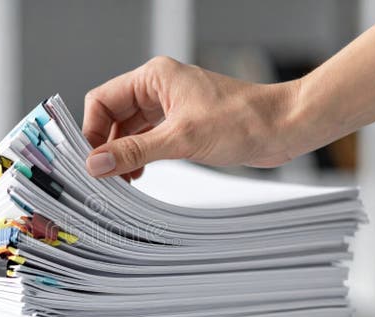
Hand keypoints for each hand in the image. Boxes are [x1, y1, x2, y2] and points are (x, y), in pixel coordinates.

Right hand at [82, 56, 301, 178]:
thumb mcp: (181, 140)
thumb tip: (97, 163)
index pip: (102, 100)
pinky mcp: (181, 123)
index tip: (91, 160)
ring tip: (120, 180)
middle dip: (106, 146)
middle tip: (103, 176)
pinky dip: (138, 156)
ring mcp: (169, 105)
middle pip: (112, 116)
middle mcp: (158, 88)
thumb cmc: (243, 121)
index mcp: (154, 78)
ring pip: (128, 129)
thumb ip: (135, 152)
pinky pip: (146, 138)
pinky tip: (137, 175)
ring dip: (122, 154)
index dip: (92, 131)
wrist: (283, 128)